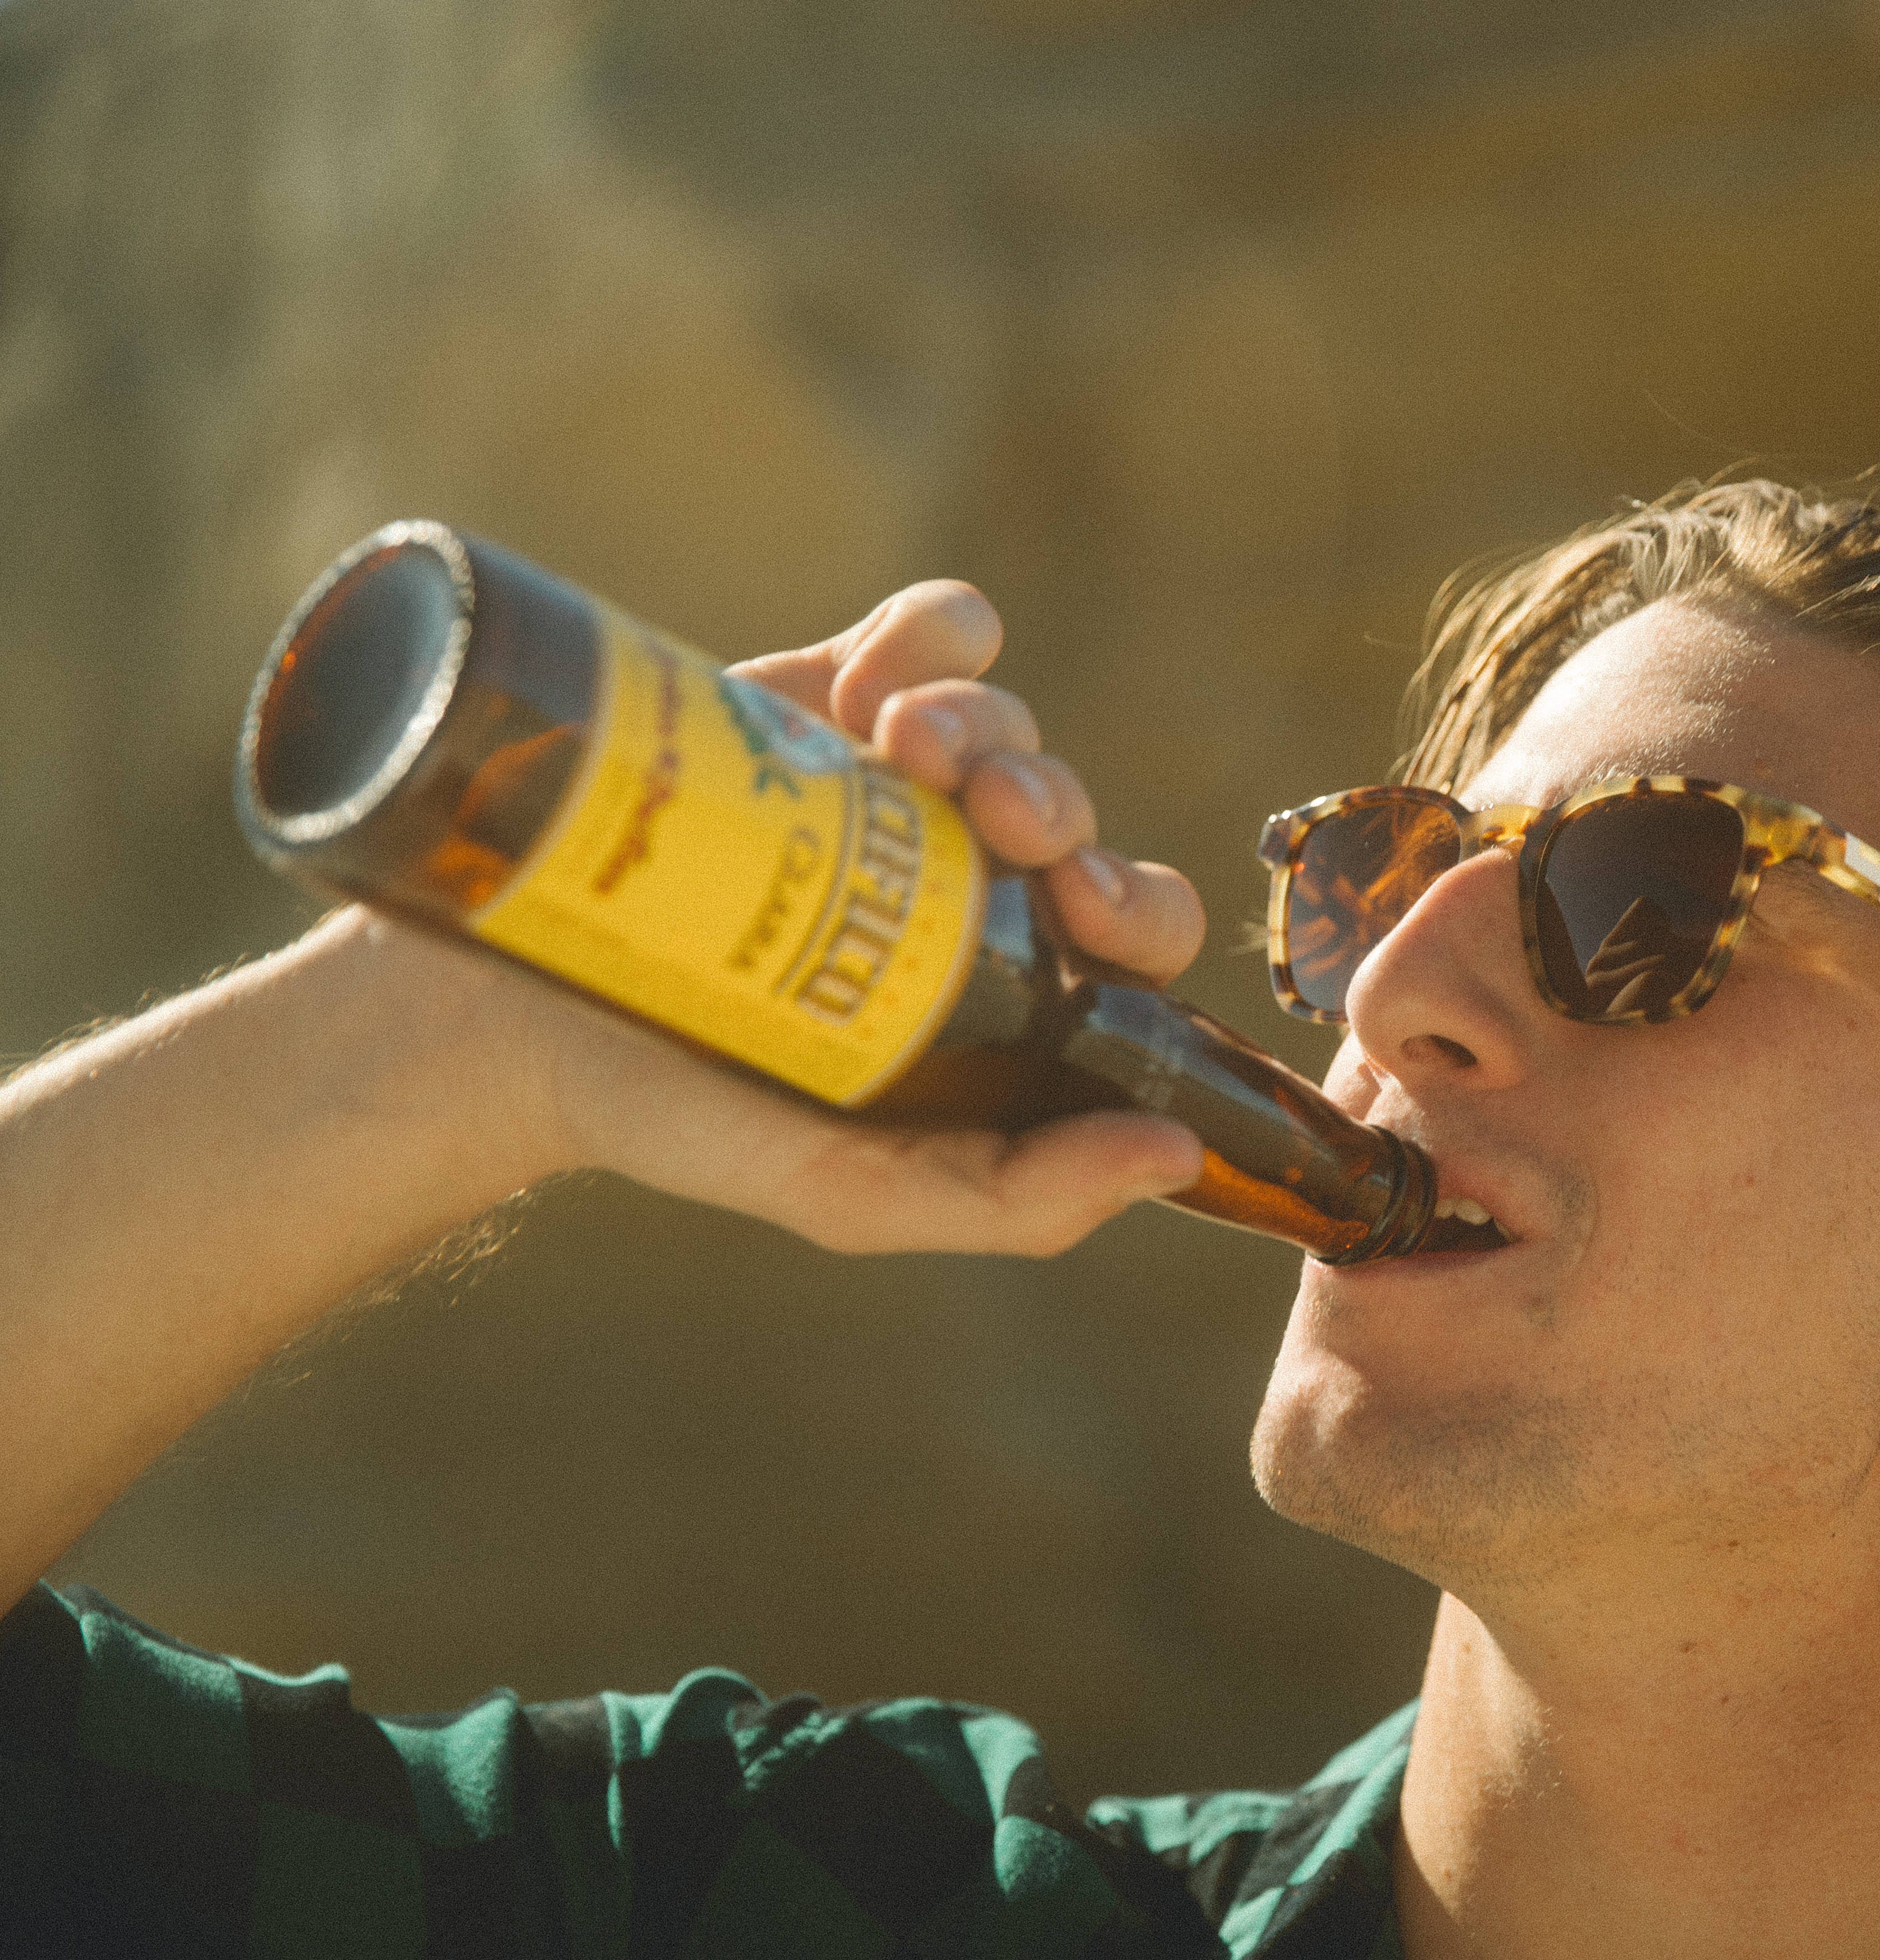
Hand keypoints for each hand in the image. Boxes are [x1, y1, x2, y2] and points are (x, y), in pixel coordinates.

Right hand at [503, 581, 1209, 1254]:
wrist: (500, 1012)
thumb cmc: (683, 1113)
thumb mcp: (847, 1193)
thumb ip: (1013, 1201)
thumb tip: (1173, 1156)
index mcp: (1006, 988)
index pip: (1137, 932)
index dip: (1134, 904)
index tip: (1077, 906)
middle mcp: (969, 878)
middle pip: (1071, 810)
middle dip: (1053, 797)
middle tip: (990, 812)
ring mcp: (899, 781)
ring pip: (1007, 718)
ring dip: (988, 718)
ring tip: (903, 746)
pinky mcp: (826, 694)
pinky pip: (941, 633)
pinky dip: (942, 635)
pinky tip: (880, 682)